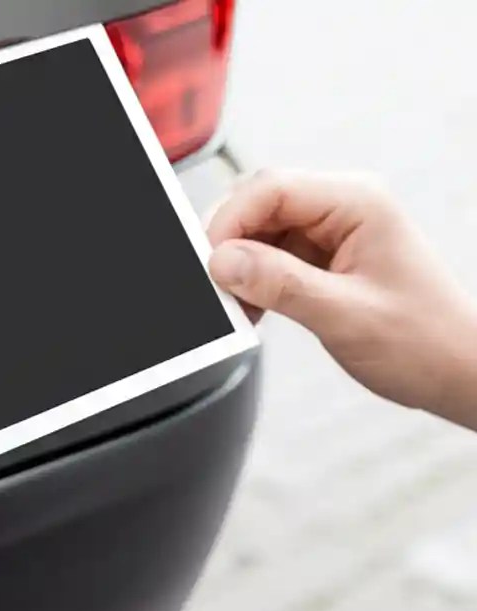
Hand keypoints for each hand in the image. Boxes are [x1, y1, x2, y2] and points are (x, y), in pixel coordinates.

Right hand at [206, 169, 476, 429]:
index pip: (270, 188)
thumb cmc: (427, 342)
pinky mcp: (322, 257)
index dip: (229, 221)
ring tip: (236, 305)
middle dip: (228, 244)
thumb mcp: (346, 315)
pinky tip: (250, 307)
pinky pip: (270, 256)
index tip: (207, 263)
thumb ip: (280, 284)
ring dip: (239, 266)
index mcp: (359, 203)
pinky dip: (252, 281)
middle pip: (258, 204)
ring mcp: (332, 231)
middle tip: (213, 286)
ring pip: (258, 231)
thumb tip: (222, 261)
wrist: (459, 372)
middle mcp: (344, 208)